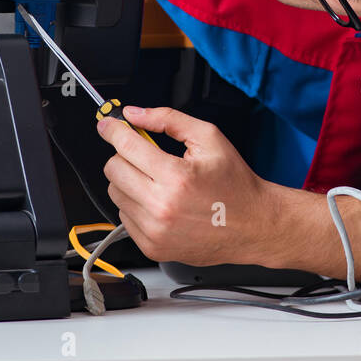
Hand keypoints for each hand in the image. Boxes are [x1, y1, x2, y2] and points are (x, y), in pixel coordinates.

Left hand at [97, 106, 277, 266]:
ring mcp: (155, 230)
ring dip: (129, 181)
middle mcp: (162, 206)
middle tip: (145, 155)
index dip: (113, 129)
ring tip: (157, 181)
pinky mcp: (152, 246)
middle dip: (124, 155)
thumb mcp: (209, 139)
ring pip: (115, 193)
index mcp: (176, 176)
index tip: (108, 125)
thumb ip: (169, 120)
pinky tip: (159, 201)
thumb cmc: (235, 184)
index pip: (125, 146)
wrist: (252, 225)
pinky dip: (135, 205)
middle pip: (113, 169)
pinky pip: (123, 216)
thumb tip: (135, 114)